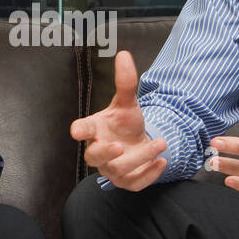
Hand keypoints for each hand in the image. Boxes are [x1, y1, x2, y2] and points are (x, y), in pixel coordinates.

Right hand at [69, 50, 166, 190]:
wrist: (137, 143)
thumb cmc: (125, 123)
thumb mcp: (128, 103)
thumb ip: (125, 82)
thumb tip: (124, 54)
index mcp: (95, 130)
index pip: (83, 130)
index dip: (79, 130)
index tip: (76, 131)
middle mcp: (99, 151)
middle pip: (94, 157)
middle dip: (106, 153)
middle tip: (119, 145)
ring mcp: (111, 169)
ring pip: (119, 170)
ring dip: (141, 157)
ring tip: (161, 142)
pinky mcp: (126, 181)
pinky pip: (134, 184)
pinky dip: (149, 174)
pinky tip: (162, 161)